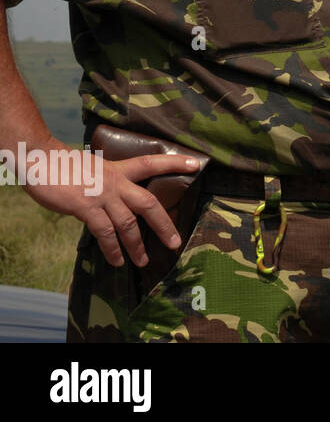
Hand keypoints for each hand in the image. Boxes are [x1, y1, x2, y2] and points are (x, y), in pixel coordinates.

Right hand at [20, 137, 201, 267]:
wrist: (41, 160)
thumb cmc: (64, 165)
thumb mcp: (95, 168)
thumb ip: (108, 183)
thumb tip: (114, 199)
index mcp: (119, 169)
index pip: (152, 163)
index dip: (175, 163)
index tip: (196, 165)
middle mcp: (116, 182)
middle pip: (149, 203)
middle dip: (164, 225)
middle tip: (174, 243)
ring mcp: (103, 195)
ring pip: (128, 224)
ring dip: (136, 245)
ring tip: (142, 261)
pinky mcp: (87, 208)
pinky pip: (105, 232)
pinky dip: (112, 249)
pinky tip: (116, 261)